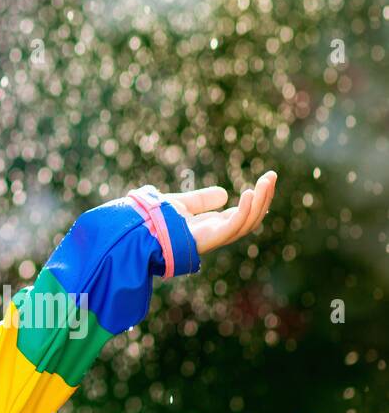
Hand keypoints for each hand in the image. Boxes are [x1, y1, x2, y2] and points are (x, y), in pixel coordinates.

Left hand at [162, 170, 277, 255]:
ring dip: (260, 200)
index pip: (244, 213)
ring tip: (266, 180)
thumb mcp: (183, 203)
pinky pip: (234, 225)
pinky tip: (249, 194)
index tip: (267, 178)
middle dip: (264, 196)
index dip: (258, 197)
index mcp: (215, 225)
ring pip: (248, 221)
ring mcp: (216, 236)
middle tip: (272, 175)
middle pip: (251, 217)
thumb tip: (224, 194)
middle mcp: (219, 232)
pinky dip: (244, 211)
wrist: (141, 231)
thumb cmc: (157, 221)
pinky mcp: (211, 238)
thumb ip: (202, 199)